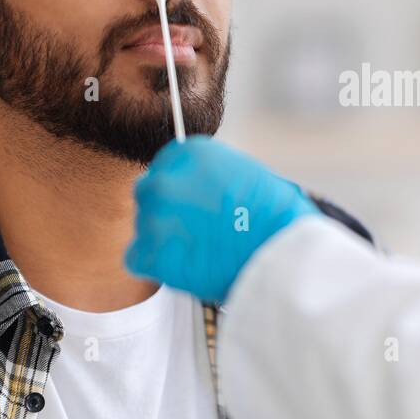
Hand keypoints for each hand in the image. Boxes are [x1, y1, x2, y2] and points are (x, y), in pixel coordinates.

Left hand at [125, 136, 317, 303]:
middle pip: (149, 194)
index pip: (166, 166)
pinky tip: (188, 265)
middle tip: (197, 232)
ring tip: (202, 251)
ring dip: (165, 240)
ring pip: (145, 227)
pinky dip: (158, 266)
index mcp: (189, 152)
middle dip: (168, 211)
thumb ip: (208, 176)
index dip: (182, 189)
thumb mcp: (243, 173)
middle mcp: (165, 179)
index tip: (196, 206)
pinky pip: (138, 258)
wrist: (281, 254)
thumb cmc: (276, 217)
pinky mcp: (149, 252)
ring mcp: (153, 216)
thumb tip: (194, 189)